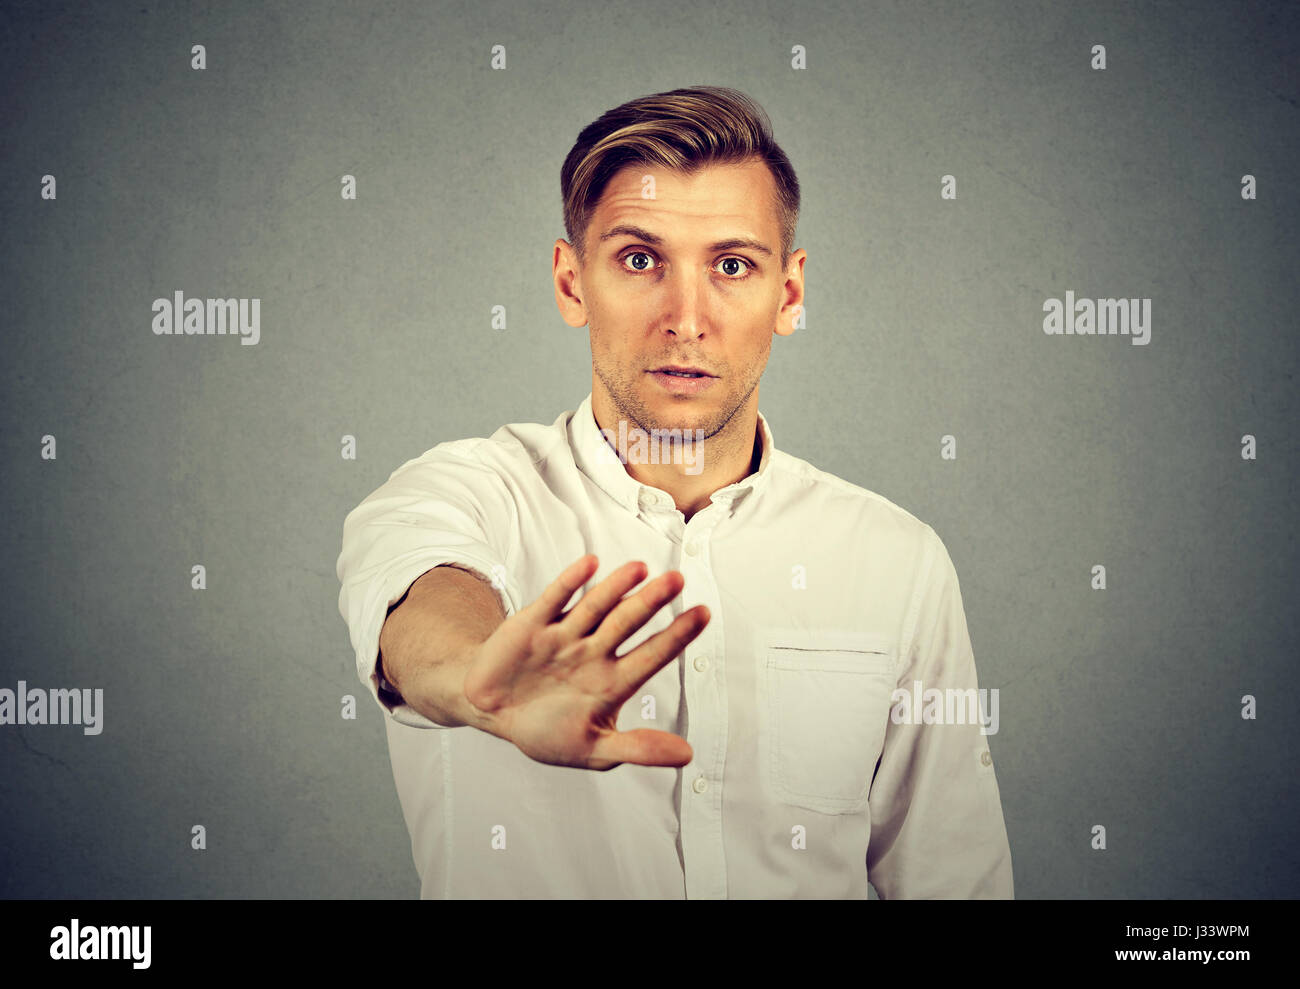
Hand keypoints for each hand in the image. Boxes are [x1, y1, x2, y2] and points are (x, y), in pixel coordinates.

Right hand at [463, 554, 708, 770]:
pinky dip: (571, 583)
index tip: (703, 613)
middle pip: (627, 623)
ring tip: (640, 568)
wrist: (491, 710)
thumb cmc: (546, 730)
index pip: (651, 655)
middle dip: (651, 603)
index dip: (677, 636)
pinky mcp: (534, 624)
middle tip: (677, 580)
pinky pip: (554, 600)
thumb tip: (687, 754)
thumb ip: (638, 749)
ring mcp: (565, 635)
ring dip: (616, 587)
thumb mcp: (593, 750)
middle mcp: (594, 652)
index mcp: (613, 682)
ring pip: (595, 607)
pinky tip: (590, 565)